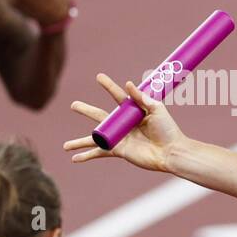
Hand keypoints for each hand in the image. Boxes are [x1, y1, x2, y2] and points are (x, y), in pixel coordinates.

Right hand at [65, 74, 188, 171]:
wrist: (171, 152)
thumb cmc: (168, 130)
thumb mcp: (157, 110)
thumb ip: (142, 98)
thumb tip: (128, 84)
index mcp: (133, 112)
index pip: (117, 96)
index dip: (108, 86)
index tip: (99, 77)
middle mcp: (124, 125)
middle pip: (99, 115)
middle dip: (86, 110)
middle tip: (73, 105)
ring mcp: (120, 138)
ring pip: (94, 137)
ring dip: (79, 141)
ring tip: (65, 145)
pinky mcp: (119, 150)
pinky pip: (99, 153)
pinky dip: (86, 156)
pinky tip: (75, 159)